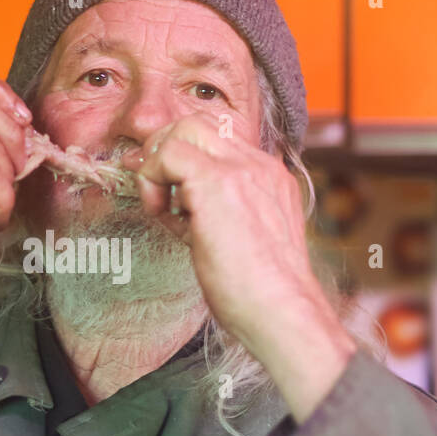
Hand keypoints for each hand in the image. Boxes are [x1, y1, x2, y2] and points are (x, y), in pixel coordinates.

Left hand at [123, 114, 355, 420]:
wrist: (283, 312)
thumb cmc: (261, 294)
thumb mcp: (239, 242)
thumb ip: (213, 217)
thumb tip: (175, 209)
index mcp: (269, 179)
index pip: (220, 141)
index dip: (184, 160)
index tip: (168, 197)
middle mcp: (260, 167)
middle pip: (200, 123)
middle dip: (165, 150)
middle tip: (154, 191)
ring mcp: (243, 170)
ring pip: (184, 128)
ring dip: (159, 162)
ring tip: (160, 206)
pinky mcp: (219, 183)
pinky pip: (169, 154)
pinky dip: (153, 179)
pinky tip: (161, 215)